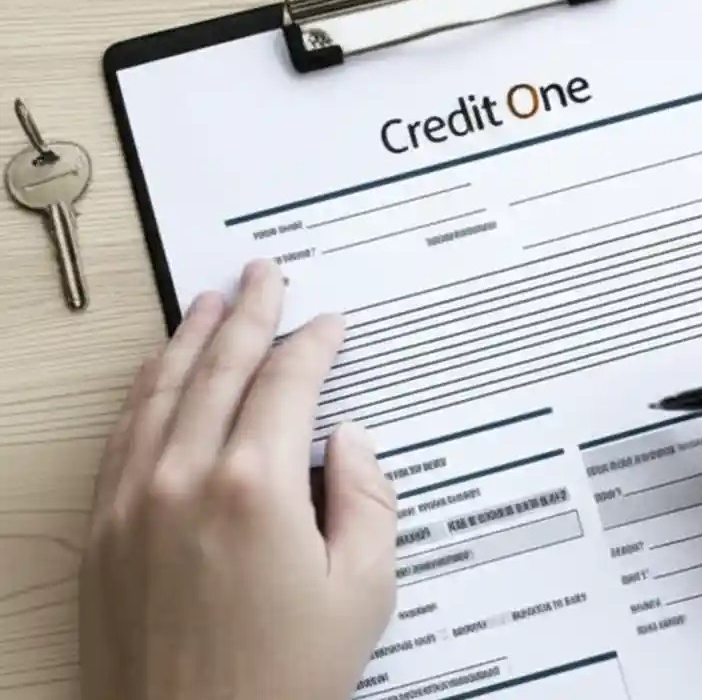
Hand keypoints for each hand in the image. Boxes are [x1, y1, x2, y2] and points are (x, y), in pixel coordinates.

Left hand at [80, 261, 395, 699]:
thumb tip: (347, 442)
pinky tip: (157, 375)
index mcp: (257, 488)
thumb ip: (367, 500)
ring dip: (188, 338)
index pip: (286, 384)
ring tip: (209, 300)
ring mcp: (132, 502)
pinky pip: (121, 436)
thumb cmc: (283, 680)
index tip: (329, 324)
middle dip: (247, 315)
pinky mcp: (102, 533)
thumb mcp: (364, 591)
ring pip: (161, 392)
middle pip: (219, 369)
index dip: (312, 345)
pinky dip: (143, 392)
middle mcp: (185, 480)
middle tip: (263, 274)